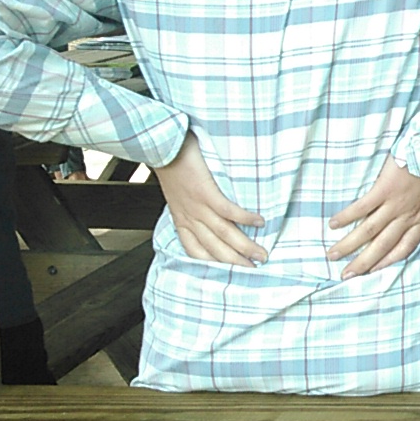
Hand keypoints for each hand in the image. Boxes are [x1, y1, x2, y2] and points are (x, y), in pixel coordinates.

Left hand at [153, 132, 266, 266]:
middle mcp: (189, 217)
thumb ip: (188, 204)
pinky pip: (228, 211)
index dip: (212, 264)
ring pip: (224, 234)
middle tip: (254, 270)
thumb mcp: (175, 192)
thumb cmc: (169, 164)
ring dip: (244, 247)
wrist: (159, 148)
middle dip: (235, 263)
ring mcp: (197, 207)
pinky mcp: (205, 193)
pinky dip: (245, 219)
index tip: (228, 272)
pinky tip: (259, 222)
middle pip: (214, 249)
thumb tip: (204, 208)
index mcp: (181, 219)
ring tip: (261, 254)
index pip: (195, 251)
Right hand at [328, 157, 419, 278]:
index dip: (388, 261)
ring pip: (368, 232)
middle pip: (382, 246)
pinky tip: (334, 225)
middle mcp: (407, 217)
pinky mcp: (382, 191)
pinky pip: (361, 209)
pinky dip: (347, 218)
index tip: (373, 271)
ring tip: (332, 255)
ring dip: (349, 245)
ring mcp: (394, 205)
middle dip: (362, 263)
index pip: (404, 248)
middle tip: (345, 275)